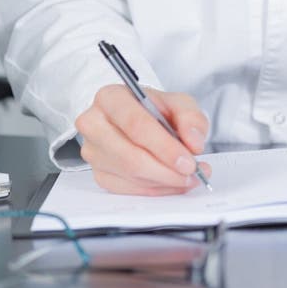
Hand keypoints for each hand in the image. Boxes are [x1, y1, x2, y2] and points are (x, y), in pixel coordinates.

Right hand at [76, 85, 210, 195]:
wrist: (137, 117)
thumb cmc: (152, 109)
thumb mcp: (177, 102)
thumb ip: (190, 117)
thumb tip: (193, 143)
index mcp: (110, 98)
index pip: (136, 125)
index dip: (164, 147)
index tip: (188, 161)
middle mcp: (94, 124)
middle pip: (130, 156)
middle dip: (166, 170)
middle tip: (192, 173)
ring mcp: (93, 152)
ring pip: (130, 176)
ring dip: (164, 182)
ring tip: (189, 177)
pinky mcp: (98, 174)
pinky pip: (129, 190)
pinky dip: (156, 189)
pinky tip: (172, 182)